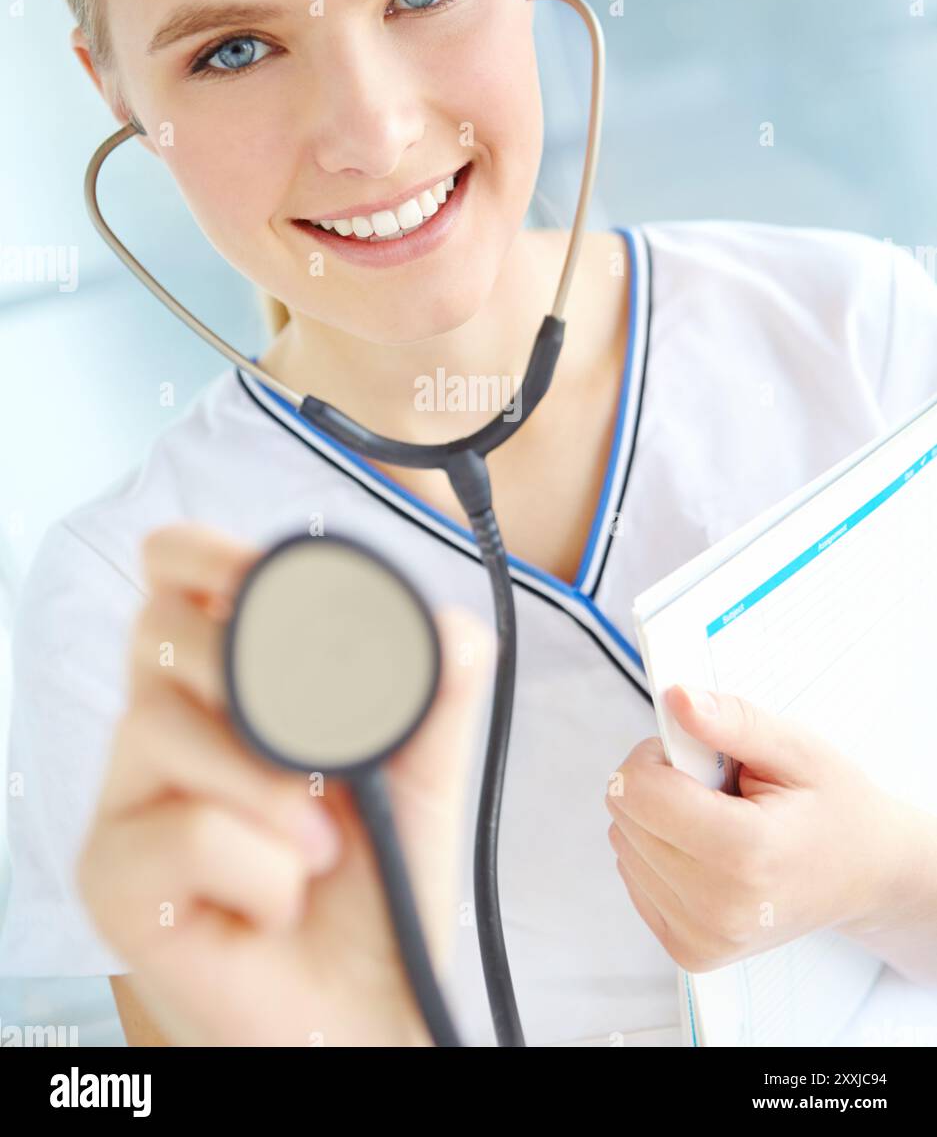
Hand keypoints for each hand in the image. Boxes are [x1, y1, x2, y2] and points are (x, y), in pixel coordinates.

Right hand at [77, 523, 493, 1045]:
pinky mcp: (112, 878)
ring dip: (271, 791)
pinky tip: (273, 905)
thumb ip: (436, 693)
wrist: (362, 1004)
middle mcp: (163, 728)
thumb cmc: (375, 881)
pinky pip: (182, 832)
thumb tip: (450, 625)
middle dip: (252, 673)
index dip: (203, 553)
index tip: (254, 574)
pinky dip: (260, 870)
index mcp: (227, 685)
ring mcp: (127, 801)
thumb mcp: (422, 774)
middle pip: (160, 632)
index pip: (175, 579)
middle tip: (319, 749)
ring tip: (322, 849)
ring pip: (161, 725)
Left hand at [604, 684, 913, 972]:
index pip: (639, 791)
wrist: (865, 873)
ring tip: (720, 823)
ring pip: (623, 846)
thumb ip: (732, 721)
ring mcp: (703, 938)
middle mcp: (719, 908)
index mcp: (746, 853)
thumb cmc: (832, 806)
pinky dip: (659, 854)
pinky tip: (708, 853)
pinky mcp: (690, 951)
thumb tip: (677, 699)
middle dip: (659, 786)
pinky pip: (634, 877)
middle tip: (717, 792)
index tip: (695, 755)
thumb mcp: (796, 748)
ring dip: (659, 822)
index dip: (656, 756)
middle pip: (624, 817)